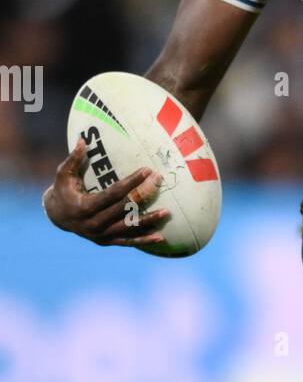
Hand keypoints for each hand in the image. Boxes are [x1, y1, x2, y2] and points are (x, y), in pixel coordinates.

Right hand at [42, 137, 171, 246]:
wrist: (58, 217)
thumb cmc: (63, 191)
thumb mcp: (64, 175)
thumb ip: (74, 159)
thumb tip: (82, 140)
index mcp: (85, 207)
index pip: (113, 193)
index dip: (131, 182)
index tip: (147, 171)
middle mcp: (94, 223)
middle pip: (125, 208)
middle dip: (144, 194)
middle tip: (159, 182)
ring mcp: (102, 235)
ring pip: (129, 228)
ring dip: (148, 220)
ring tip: (166, 212)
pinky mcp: (107, 242)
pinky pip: (128, 241)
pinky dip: (144, 240)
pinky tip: (160, 237)